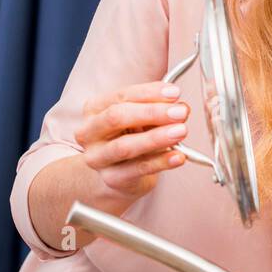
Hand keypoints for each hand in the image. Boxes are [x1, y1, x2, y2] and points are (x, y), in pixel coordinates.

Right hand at [76, 82, 190, 197]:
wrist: (122, 173)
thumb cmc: (131, 137)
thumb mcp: (142, 118)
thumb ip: (158, 109)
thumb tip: (180, 108)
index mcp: (95, 109)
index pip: (121, 96)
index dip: (149, 93)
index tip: (175, 93)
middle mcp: (90, 132)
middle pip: (117, 117)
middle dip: (152, 113)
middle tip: (180, 112)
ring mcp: (98, 158)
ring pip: (125, 146)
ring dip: (156, 138)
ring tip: (181, 132)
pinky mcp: (111, 178)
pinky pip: (138, 169)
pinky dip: (161, 162)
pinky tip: (178, 156)